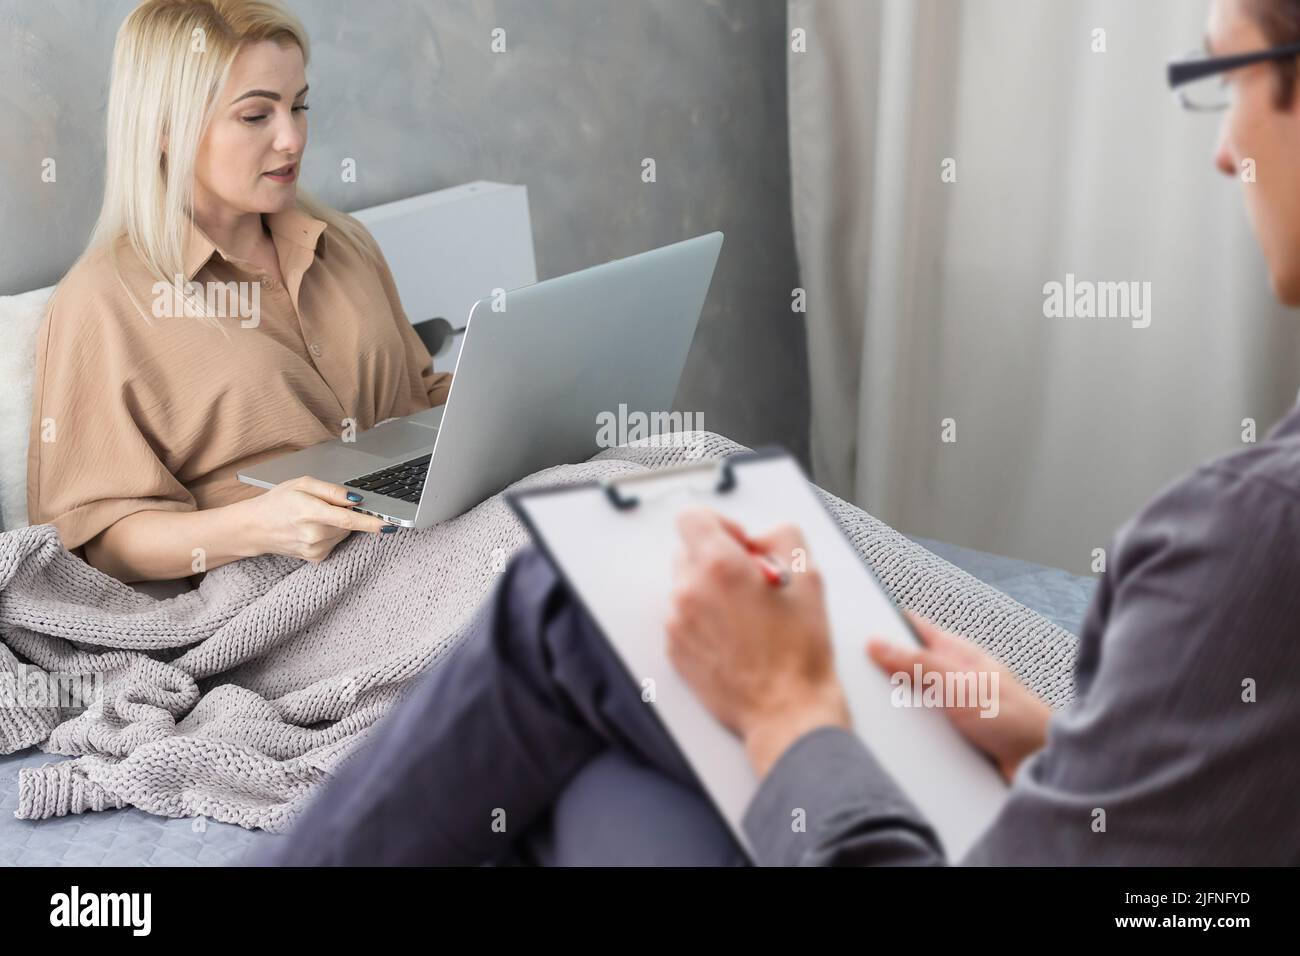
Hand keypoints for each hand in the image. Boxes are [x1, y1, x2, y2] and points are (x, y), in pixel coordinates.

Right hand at [239, 475, 396, 563]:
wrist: (255, 527)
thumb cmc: (278, 502)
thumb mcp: (302, 484)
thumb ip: (331, 491)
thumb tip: (356, 499)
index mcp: (310, 512)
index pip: (348, 520)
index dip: (372, 523)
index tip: (390, 525)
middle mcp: (313, 535)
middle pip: (348, 525)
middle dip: (346, 514)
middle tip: (324, 506)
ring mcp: (315, 549)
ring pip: (343, 534)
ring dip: (338, 525)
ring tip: (315, 517)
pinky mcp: (316, 558)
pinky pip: (335, 543)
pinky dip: (331, 535)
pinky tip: (313, 529)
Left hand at [666, 508, 850, 777]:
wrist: (786, 711)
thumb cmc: (799, 652)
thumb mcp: (809, 577)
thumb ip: (782, 536)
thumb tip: (761, 537)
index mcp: (720, 566)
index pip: (692, 517)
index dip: (720, 524)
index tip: (740, 543)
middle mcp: (690, 590)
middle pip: (688, 551)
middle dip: (717, 559)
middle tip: (751, 582)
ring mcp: (677, 622)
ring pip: (686, 586)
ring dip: (710, 591)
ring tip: (746, 616)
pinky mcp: (674, 649)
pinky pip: (682, 618)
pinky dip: (703, 620)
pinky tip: (735, 638)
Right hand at [867, 613, 1050, 782]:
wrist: (1042, 765)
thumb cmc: (1015, 718)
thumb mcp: (958, 684)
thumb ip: (917, 663)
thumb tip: (877, 643)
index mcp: (955, 652)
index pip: (912, 627)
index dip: (884, 622)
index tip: (855, 624)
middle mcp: (952, 676)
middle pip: (905, 666)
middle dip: (882, 672)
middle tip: (854, 678)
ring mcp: (952, 705)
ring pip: (910, 700)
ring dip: (897, 710)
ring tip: (875, 715)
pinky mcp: (953, 734)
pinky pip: (920, 729)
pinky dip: (908, 734)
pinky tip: (896, 742)